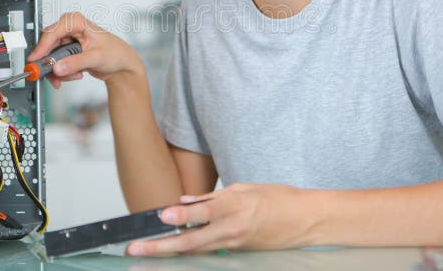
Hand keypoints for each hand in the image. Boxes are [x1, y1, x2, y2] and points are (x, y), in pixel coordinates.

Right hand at [27, 12, 142, 87]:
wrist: (121, 64)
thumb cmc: (116, 53)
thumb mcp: (96, 57)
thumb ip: (76, 63)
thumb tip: (57, 67)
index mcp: (77, 22)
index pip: (53, 32)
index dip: (43, 46)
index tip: (36, 59)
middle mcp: (70, 29)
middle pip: (49, 45)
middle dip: (52, 63)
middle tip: (52, 75)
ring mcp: (67, 41)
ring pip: (51, 57)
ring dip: (59, 70)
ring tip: (74, 75)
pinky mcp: (67, 53)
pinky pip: (56, 63)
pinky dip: (62, 72)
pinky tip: (75, 75)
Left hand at [126, 183, 309, 255]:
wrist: (305, 221)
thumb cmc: (278, 199)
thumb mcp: (243, 188)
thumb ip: (211, 198)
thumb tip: (183, 202)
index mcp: (235, 206)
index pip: (202, 212)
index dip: (180, 215)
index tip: (161, 215)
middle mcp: (232, 229)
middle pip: (191, 241)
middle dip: (161, 245)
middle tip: (137, 247)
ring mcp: (234, 245)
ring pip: (195, 251)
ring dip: (169, 252)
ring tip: (146, 252)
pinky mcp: (237, 253)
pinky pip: (208, 252)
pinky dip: (189, 252)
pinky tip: (171, 251)